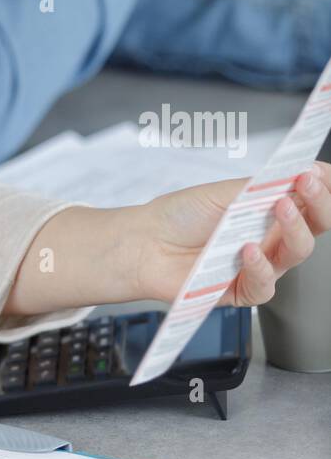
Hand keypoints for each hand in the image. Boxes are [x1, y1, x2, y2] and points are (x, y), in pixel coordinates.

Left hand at [133, 163, 330, 306]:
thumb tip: (299, 169)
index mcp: (268, 210)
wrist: (145, 243)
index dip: (324, 188)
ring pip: (297, 252)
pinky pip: (265, 284)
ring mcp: (260, 265)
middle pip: (315, 226)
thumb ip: (263, 185)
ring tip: (280, 208)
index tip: (322, 172)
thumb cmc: (181, 216)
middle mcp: (270, 238)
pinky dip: (259, 266)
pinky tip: (247, 250)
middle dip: (321, 203)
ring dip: (294, 228)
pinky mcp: (243, 290)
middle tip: (308, 183)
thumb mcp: (225, 191)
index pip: (309, 200)